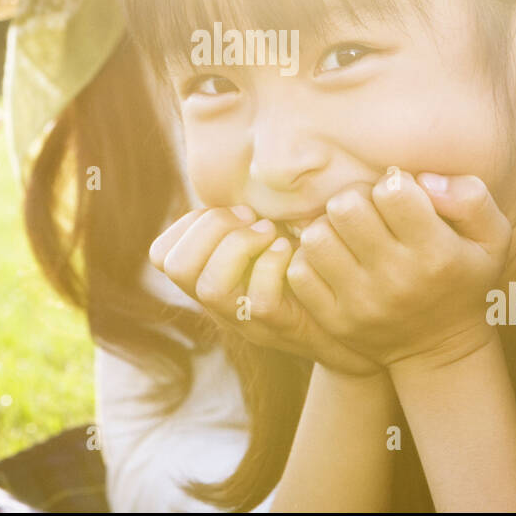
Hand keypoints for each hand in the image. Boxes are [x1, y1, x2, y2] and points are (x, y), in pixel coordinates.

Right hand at [149, 206, 381, 375]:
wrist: (353, 331)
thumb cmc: (310, 275)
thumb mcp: (269, 243)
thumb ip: (247, 221)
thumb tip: (243, 184)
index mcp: (209, 279)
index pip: (162, 255)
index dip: (189, 224)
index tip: (234, 212)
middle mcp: (219, 303)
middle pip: (177, 267)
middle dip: (212, 229)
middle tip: (252, 219)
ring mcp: (246, 320)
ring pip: (210, 287)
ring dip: (239, 246)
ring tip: (270, 231)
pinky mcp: (280, 328)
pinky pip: (260, 299)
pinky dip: (273, 265)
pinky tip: (291, 250)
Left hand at [286, 170, 510, 368]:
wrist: (441, 349)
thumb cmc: (464, 278)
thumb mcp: (492, 238)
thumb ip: (471, 197)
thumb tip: (423, 180)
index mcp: (436, 253)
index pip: (390, 191)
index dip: (392, 184)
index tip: (399, 198)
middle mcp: (397, 279)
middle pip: (345, 207)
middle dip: (356, 199)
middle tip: (369, 212)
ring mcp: (362, 303)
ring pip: (316, 237)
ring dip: (330, 227)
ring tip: (348, 235)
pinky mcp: (336, 321)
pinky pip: (300, 272)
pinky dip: (311, 259)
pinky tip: (334, 259)